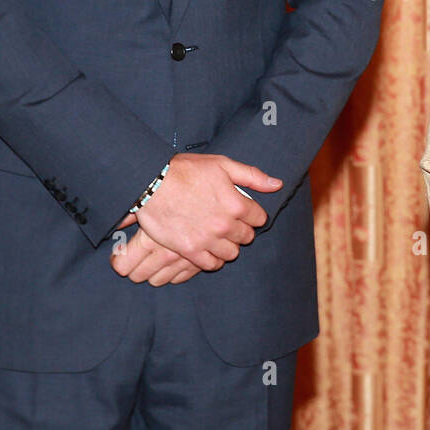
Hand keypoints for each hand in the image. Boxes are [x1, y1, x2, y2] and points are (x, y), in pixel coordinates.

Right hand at [110, 153, 281, 283]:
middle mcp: (226, 225)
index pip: (259, 218)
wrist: (152, 183)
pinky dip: (213, 259)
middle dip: (240, 230)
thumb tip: (277, 185)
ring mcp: (208, 240)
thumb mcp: (223, 165)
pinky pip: (211, 264)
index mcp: (237, 204)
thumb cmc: (186, 170)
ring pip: (231, 253)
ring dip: (228, 246)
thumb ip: (252, 176)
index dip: (252, 214)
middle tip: (228, 223)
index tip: (242, 212)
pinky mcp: (190, 250)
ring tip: (218, 236)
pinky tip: (208, 249)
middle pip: (246, 237)